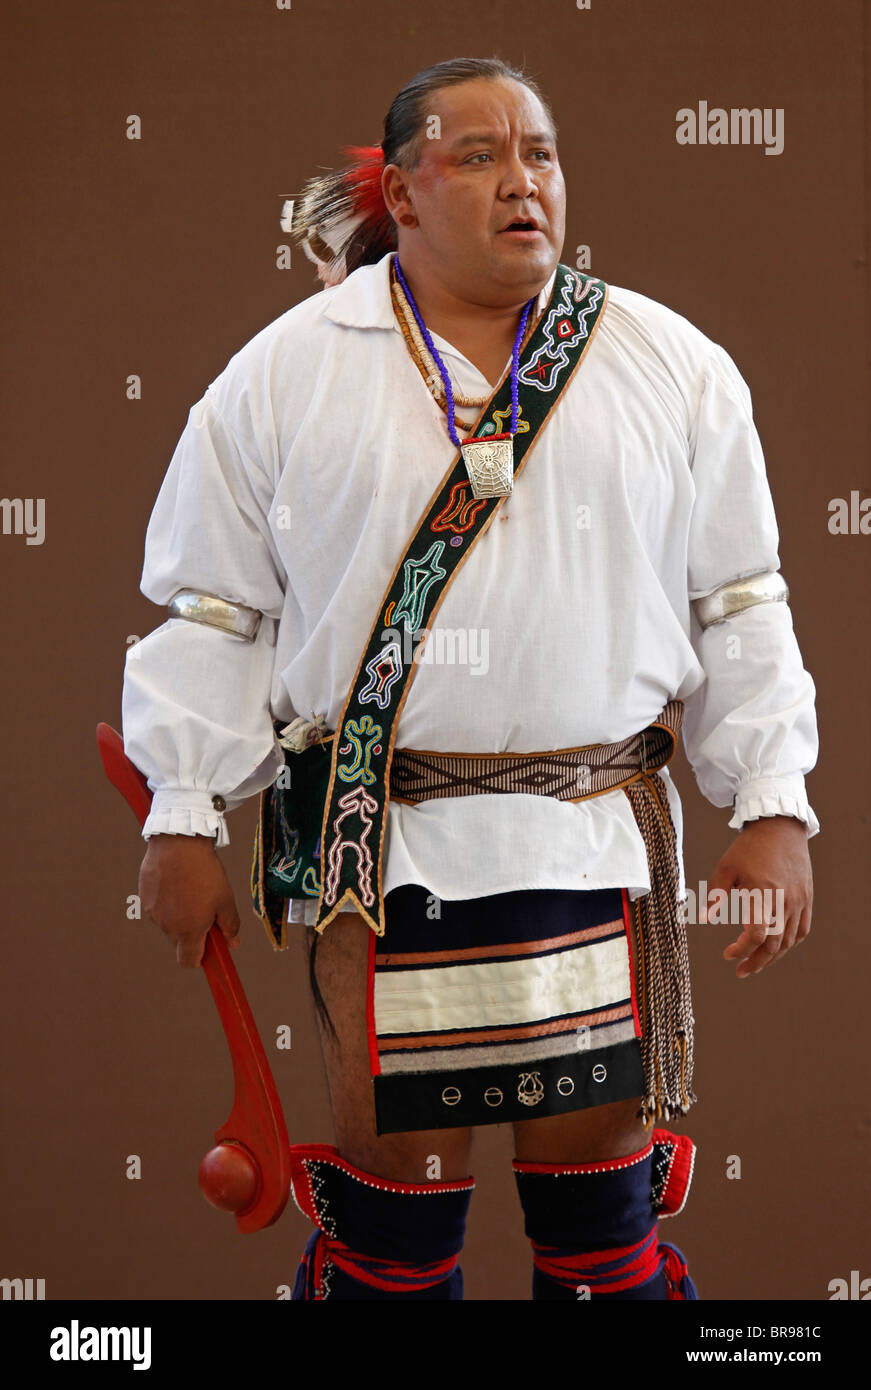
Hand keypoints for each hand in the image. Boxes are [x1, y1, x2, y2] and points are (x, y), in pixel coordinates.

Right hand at [138, 833, 240, 967]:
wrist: (178, 842)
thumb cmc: (205, 871)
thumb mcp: (225, 899)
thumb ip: (230, 925)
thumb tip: (233, 943)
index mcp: (188, 930)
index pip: (188, 961)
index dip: (200, 958)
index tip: (210, 947)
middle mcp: (166, 926)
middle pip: (179, 942)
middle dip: (192, 933)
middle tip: (206, 910)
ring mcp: (152, 912)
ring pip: (168, 923)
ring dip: (179, 915)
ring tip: (192, 889)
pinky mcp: (144, 897)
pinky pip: (158, 907)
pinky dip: (167, 901)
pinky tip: (177, 881)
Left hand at [701, 815, 812, 978]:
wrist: (780, 827)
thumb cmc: (749, 847)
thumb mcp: (726, 868)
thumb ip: (715, 895)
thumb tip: (702, 919)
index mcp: (762, 893)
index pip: (757, 934)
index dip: (742, 950)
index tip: (727, 954)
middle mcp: (785, 900)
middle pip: (775, 945)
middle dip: (756, 962)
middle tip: (740, 970)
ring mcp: (799, 900)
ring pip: (789, 941)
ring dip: (772, 957)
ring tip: (756, 964)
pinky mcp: (807, 898)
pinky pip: (802, 930)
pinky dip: (790, 943)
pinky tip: (777, 948)